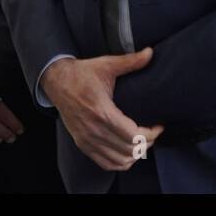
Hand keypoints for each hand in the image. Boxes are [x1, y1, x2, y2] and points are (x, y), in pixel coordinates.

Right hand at [40, 50, 163, 170]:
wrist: (57, 81)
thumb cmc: (82, 73)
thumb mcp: (106, 64)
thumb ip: (130, 61)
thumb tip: (150, 52)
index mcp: (102, 111)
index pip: (133, 136)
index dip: (151, 135)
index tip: (158, 126)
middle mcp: (94, 129)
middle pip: (129, 150)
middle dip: (147, 143)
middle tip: (153, 133)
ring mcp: (87, 139)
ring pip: (119, 161)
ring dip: (135, 155)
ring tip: (142, 142)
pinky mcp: (82, 143)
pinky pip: (105, 163)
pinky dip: (120, 162)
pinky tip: (127, 152)